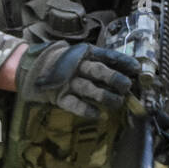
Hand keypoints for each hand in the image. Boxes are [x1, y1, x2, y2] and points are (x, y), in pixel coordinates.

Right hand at [14, 40, 139, 123]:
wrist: (31, 66)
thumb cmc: (64, 62)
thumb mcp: (80, 55)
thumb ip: (99, 61)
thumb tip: (127, 71)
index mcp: (85, 53)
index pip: (107, 56)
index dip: (122, 62)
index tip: (137, 68)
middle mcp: (77, 66)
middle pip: (98, 71)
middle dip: (114, 78)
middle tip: (127, 86)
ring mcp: (67, 81)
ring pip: (88, 88)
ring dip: (104, 96)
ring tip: (117, 103)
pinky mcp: (59, 95)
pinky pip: (73, 103)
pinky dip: (85, 109)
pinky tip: (98, 114)